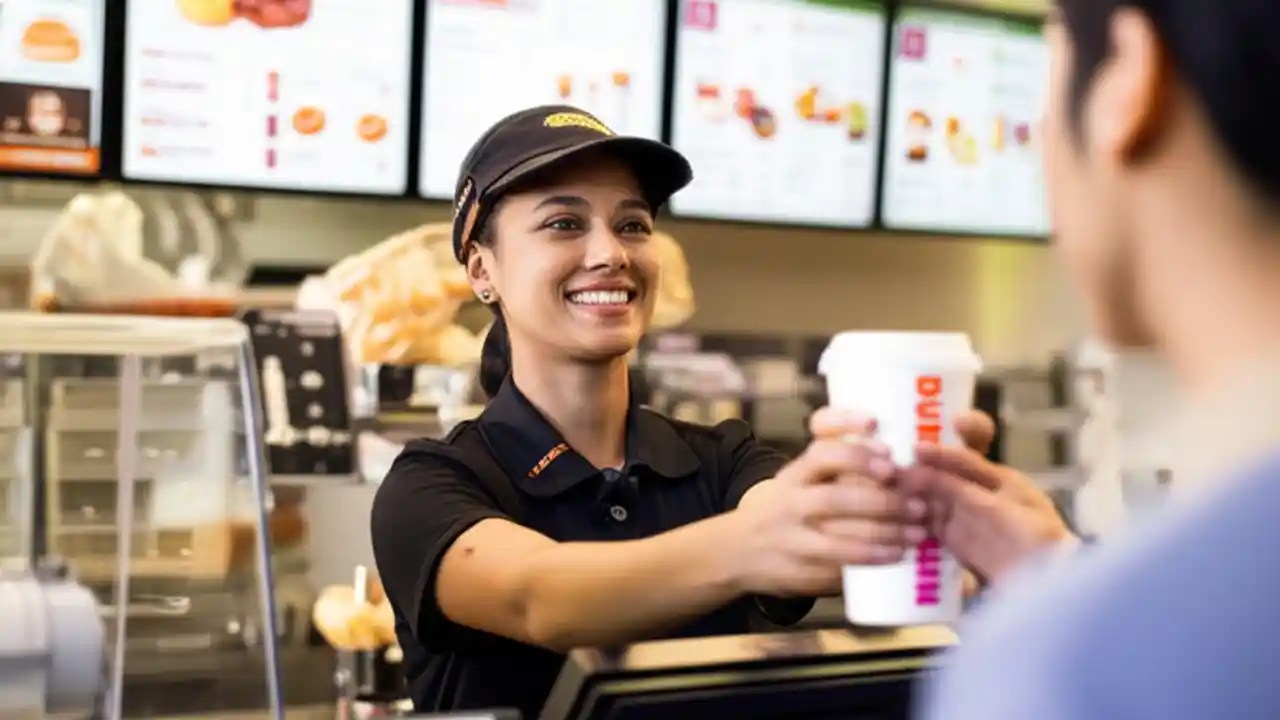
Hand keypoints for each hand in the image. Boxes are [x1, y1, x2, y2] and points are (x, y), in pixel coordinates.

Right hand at [731, 408, 928, 597]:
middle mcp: (791, 502)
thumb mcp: (799, 478)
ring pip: (841, 535)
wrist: (736, 550)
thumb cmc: (785, 508)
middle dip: (883, 499)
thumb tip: (898, 457)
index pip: (820, 448)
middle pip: (836, 496)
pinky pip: (840, 565)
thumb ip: (836, 466)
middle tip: (919, 501)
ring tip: (919, 531)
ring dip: (886, 533)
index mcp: (795, 473)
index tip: (877, 428)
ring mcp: (793, 537)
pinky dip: (872, 558)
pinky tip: (897, 554)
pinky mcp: (800, 568)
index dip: (851, 440)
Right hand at [898, 412, 1072, 583]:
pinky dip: (913, 522)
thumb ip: (967, 494)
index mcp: (1000, 479)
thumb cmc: (1039, 544)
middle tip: (891, 475)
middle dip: (918, 476)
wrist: (1050, 585)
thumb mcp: (1005, 514)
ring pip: (932, 500)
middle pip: (942, 478)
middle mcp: (979, 493)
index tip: (916, 450)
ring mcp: (967, 517)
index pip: (965, 460)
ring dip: (911, 498)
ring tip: (887, 497)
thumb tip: (931, 474)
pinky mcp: (957, 540)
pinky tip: (896, 521)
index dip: (940, 454)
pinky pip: (929, 526)